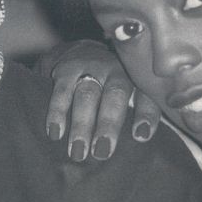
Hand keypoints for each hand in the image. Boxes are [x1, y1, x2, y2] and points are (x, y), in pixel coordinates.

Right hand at [41, 40, 160, 160]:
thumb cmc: (111, 84)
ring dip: (82, 124)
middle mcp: (115, 70)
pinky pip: (62, 91)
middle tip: (102, 151)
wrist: (79, 50)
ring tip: (78, 152)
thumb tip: (142, 146)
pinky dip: (58, 112)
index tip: (141, 136)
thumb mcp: (129, 92)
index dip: (145, 114)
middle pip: (115, 94)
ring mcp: (90, 67)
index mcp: (136, 78)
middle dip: (109, 123)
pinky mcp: (66, 69)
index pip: (145, 96)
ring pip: (87, 95)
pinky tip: (55, 132)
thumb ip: (139, 113)